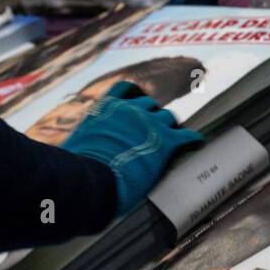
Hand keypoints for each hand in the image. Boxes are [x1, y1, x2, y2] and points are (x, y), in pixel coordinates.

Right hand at [60, 81, 202, 216]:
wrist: (88, 179)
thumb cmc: (74, 170)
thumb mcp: (73, 146)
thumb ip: (83, 142)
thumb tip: (74, 155)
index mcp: (105, 108)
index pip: (127, 90)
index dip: (135, 98)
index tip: (139, 104)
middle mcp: (129, 110)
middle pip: (150, 105)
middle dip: (151, 117)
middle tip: (153, 133)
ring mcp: (149, 124)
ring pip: (168, 118)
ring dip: (169, 128)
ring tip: (171, 141)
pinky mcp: (165, 143)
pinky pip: (187, 136)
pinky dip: (193, 140)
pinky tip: (197, 144)